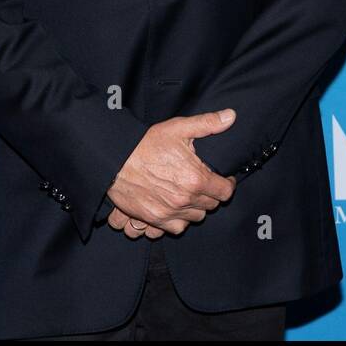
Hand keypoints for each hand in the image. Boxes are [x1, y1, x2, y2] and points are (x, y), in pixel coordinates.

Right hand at [105, 110, 239, 236]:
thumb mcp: (178, 128)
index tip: (224, 180)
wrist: (115, 161)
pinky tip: (176, 207)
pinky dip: (179, 220)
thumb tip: (231, 117)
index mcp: (196, 178)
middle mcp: (185, 199)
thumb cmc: (146, 144)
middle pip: (211, 206)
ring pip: (195, 218)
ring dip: (196, 208)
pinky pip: (177, 228)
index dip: (227, 185)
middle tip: (204, 183)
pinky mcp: (155, 219)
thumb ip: (207, 123)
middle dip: (211, 195)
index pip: (225, 192)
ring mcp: (169, 212)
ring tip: (190, 194)